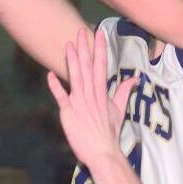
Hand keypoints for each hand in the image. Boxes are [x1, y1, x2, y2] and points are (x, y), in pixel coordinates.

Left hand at [47, 28, 137, 167]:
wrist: (103, 152)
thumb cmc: (109, 133)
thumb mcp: (119, 111)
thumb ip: (123, 92)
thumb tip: (133, 79)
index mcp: (102, 92)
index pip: (101, 66)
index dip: (100, 49)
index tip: (99, 33)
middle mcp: (91, 94)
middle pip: (88, 67)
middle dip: (85, 48)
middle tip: (80, 31)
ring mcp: (80, 103)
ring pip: (76, 77)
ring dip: (72, 61)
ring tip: (69, 45)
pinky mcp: (69, 113)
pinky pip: (61, 97)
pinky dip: (56, 86)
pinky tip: (50, 74)